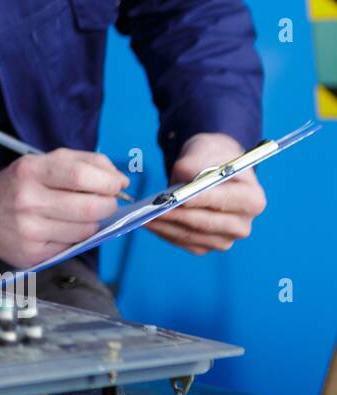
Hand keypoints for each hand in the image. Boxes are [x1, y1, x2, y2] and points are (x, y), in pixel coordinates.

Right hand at [0, 149, 128, 269]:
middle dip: (108, 205)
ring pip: (86, 230)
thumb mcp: (42, 162)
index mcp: (31, 171)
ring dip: (92, 222)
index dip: (108, 182)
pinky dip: (75, 237)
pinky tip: (61, 228)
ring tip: (77, 214)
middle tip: (106, 202)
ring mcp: (29, 230)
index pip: (81, 175)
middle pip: (90, 207)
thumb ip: (84, 162)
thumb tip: (121, 181)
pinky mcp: (33, 254)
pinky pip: (73, 246)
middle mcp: (28, 200)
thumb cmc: (18, 185)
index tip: (116, 184)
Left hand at [145, 132, 265, 253]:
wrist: (213, 168)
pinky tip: (148, 222)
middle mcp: (244, 223)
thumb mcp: (204, 150)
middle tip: (150, 209)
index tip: (176, 198)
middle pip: (206, 223)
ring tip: (141, 215)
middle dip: (176, 215)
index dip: (200, 200)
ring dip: (165, 226)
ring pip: (191, 235)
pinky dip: (165, 232)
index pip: (224, 201)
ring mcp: (226, 237)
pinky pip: (183, 242)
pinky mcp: (208, 244)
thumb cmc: (212, 157)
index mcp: (253, 198)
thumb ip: (194, 164)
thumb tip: (180, 181)